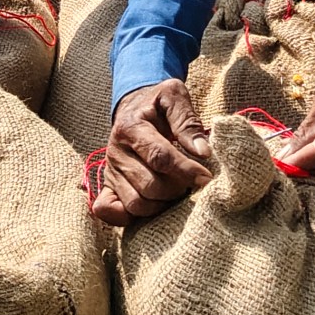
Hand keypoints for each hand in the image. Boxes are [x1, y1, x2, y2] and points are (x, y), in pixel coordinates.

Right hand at [90, 79, 212, 226]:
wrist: (133, 106)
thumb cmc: (157, 103)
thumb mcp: (173, 97)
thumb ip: (187, 121)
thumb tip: (203, 152)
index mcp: (130, 127)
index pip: (160, 157)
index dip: (186, 170)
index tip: (206, 177)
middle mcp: (116, 152)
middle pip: (149, 185)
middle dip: (176, 188)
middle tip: (190, 181)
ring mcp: (110, 171)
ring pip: (135, 203)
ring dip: (161, 204)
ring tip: (175, 190)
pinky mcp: (108, 185)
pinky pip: (109, 211)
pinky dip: (127, 217)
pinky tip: (151, 206)